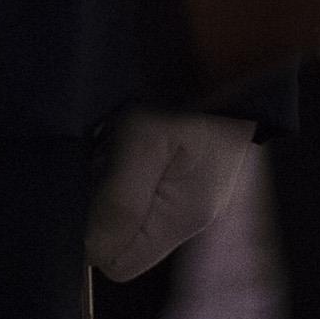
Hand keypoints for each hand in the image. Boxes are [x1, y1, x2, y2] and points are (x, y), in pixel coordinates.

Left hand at [85, 108, 250, 280]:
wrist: (226, 56)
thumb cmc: (188, 92)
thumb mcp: (144, 139)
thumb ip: (119, 199)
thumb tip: (93, 253)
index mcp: (180, 219)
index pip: (119, 263)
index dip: (94, 232)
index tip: (97, 184)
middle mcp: (182, 214)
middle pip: (118, 233)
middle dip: (100, 198)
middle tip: (110, 151)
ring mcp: (182, 190)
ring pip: (122, 205)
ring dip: (109, 174)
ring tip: (121, 134)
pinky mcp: (179, 168)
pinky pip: (136, 179)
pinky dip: (123, 158)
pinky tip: (129, 130)